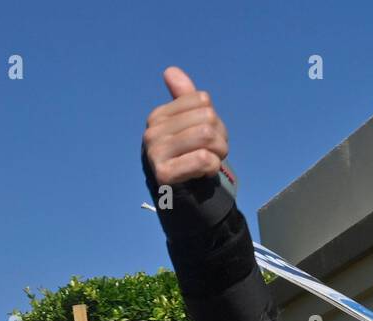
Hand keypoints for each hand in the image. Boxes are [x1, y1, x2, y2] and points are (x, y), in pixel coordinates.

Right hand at [143, 66, 228, 185]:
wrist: (182, 198)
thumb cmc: (187, 158)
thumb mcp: (188, 126)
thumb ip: (183, 99)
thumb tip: (170, 70)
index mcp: (158, 116)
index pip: (203, 100)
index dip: (215, 120)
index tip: (207, 139)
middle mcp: (152, 132)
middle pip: (207, 117)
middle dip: (220, 138)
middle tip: (212, 154)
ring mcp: (155, 153)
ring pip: (206, 136)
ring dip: (218, 153)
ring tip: (210, 162)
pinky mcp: (164, 174)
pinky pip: (203, 159)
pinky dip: (211, 167)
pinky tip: (202, 174)